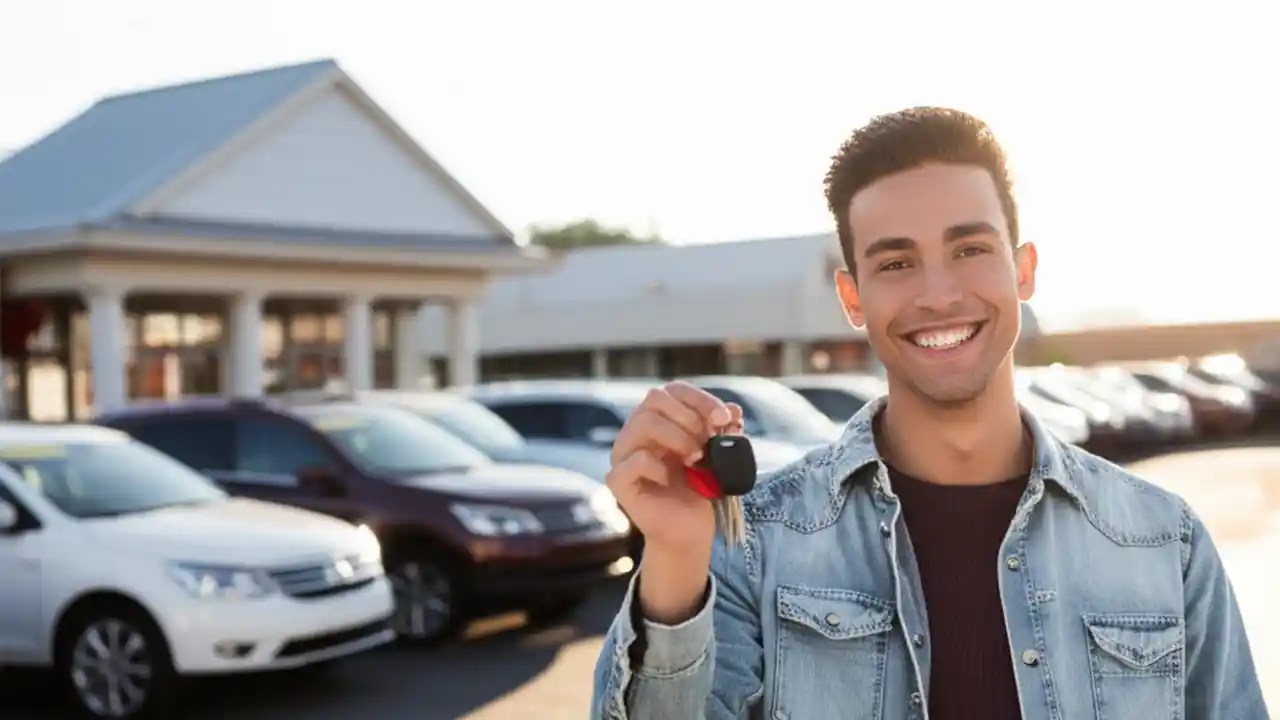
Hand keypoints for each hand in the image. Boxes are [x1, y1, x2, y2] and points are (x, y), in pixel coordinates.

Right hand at [605, 381, 742, 623]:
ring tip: (695, 459)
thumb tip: (734, 411)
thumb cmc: (700, 490)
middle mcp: (636, 432)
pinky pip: (635, 461)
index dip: (701, 399)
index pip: (673, 390)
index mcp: (658, 419)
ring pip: (643, 423)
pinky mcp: (618, 481)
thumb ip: (724, 431)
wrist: (689, 533)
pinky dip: (659, 467)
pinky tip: (670, 480)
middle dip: (689, 417)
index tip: (725, 419)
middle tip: (707, 441)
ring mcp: (623, 455)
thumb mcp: (718, 455)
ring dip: (677, 438)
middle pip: (655, 398)